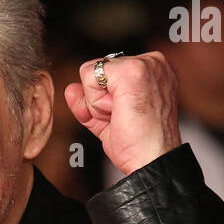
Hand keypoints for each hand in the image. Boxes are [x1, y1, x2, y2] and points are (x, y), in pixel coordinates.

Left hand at [64, 52, 180, 177]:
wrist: (151, 161)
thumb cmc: (138, 146)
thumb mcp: (108, 120)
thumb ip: (90, 103)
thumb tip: (71, 89)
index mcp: (153, 70)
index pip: (109, 72)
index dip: (105, 99)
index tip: (125, 116)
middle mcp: (153, 62)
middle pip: (99, 69)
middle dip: (101, 100)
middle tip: (124, 119)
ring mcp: (144, 63)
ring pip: (92, 72)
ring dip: (98, 103)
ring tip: (122, 116)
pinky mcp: (131, 71)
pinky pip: (89, 76)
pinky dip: (94, 102)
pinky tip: (117, 113)